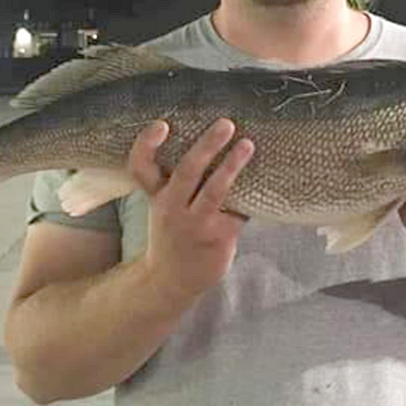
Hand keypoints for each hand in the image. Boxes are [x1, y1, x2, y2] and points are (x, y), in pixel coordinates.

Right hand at [128, 118, 254, 300]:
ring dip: (232, 166)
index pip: (140, 167)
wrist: (171, 281)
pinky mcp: (219, 237)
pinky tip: (265, 180)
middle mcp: (171, 208)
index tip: (161, 124)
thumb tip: (212, 139)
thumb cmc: (172, 232)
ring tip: (247, 145)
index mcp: (156, 195)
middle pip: (186, 172)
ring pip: (214, 190)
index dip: (147, 145)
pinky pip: (239, 209)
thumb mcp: (162, 206)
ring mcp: (195, 224)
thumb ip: (173, 181)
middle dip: (207, 146)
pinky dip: (251, 194)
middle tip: (226, 124)